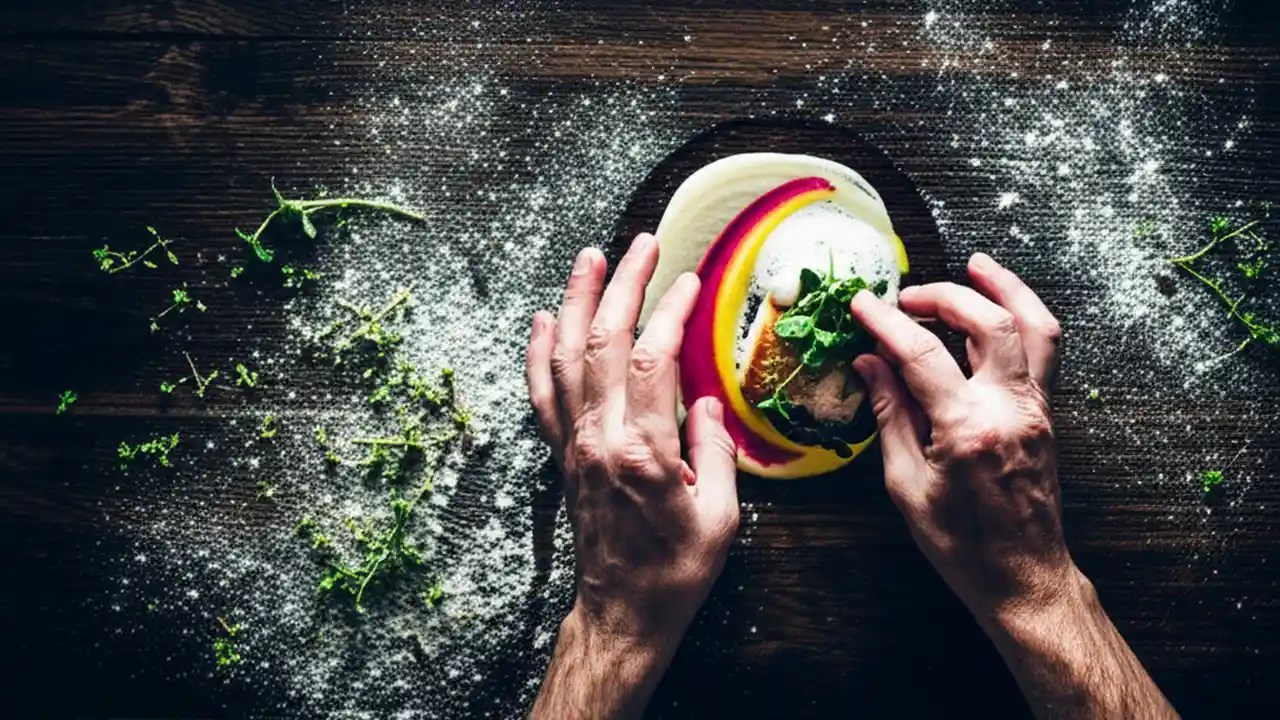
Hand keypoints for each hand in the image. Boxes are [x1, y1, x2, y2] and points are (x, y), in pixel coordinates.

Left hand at [526, 234, 739, 718]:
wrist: (622, 612)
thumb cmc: (675, 572)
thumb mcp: (720, 516)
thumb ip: (714, 450)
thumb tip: (706, 400)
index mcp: (644, 453)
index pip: (652, 360)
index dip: (669, 311)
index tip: (690, 280)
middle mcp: (599, 439)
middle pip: (602, 342)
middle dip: (621, 285)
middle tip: (642, 245)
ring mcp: (573, 444)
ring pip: (565, 357)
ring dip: (575, 301)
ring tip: (588, 257)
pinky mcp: (561, 454)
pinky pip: (541, 393)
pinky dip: (537, 352)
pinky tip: (541, 320)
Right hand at [851, 252, 1174, 718]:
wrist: (1024, 577)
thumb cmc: (960, 545)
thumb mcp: (906, 486)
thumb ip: (890, 415)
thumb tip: (870, 363)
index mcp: (967, 430)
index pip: (922, 354)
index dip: (886, 322)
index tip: (861, 305)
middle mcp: (1010, 409)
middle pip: (986, 323)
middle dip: (942, 296)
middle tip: (904, 298)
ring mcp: (1036, 409)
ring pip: (1032, 325)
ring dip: (1002, 288)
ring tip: (974, 265)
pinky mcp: (1046, 414)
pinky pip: (1044, 349)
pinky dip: (1022, 316)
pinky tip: (999, 306)